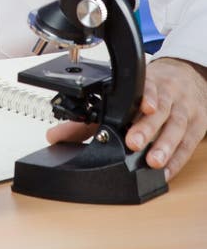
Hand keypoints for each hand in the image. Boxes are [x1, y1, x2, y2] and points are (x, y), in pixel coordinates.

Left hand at [46, 56, 206, 180]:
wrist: (189, 76)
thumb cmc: (153, 89)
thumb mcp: (123, 96)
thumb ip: (90, 118)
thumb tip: (55, 137)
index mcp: (149, 82)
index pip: (147, 86)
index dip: (145, 96)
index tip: (142, 106)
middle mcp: (168, 95)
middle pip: (160, 110)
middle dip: (147, 126)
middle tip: (133, 142)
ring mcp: (184, 110)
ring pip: (177, 127)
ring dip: (165, 145)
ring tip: (153, 161)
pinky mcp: (197, 126)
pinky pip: (188, 144)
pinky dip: (178, 159)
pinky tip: (166, 171)